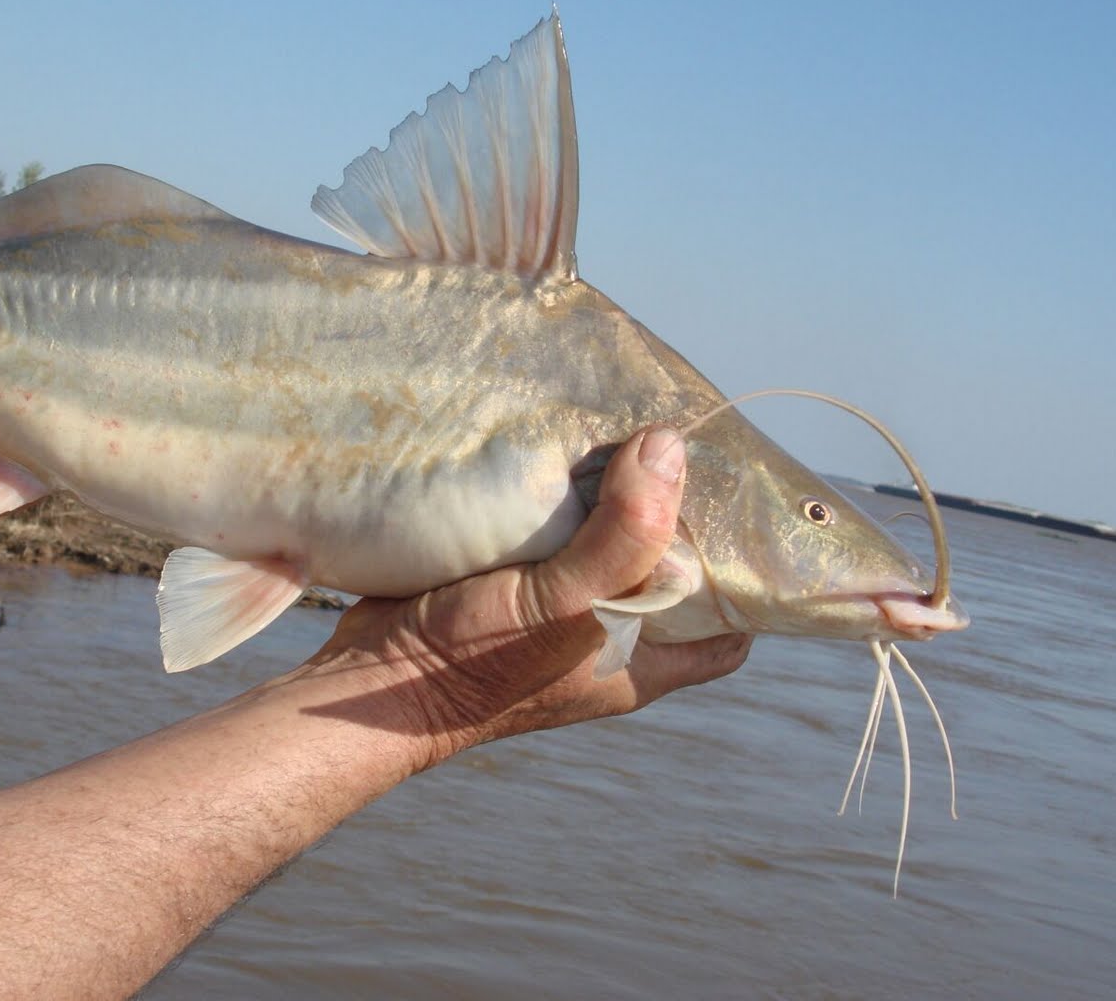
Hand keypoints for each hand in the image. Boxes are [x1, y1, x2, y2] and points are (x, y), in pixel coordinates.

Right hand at [305, 427, 750, 764]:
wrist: (369, 683)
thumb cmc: (474, 661)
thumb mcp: (563, 603)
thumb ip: (624, 534)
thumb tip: (669, 447)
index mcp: (640, 659)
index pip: (727, 625)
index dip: (746, 576)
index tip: (742, 510)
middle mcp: (608, 636)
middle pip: (667, 569)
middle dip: (674, 515)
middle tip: (679, 444)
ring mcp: (556, 612)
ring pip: (606, 544)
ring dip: (611, 496)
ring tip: (625, 431)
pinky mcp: (509, 583)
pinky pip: (551, 533)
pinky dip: (557, 496)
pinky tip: (559, 447)